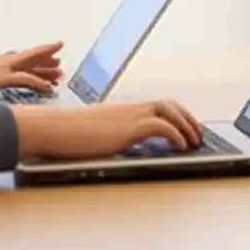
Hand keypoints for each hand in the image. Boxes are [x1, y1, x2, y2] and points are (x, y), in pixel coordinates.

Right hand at [0, 41, 63, 97]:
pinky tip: (48, 87)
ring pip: (30, 64)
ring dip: (46, 68)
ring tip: (61, 73)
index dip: (33, 58)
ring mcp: (0, 68)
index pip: (18, 59)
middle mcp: (0, 62)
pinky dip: (38, 81)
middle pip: (27, 57)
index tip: (46, 58)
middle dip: (44, 56)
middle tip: (60, 57)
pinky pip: (24, 78)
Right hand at [13, 100, 201, 159]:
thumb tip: (117, 145)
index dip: (173, 114)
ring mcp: (130, 115)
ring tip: (194, 141)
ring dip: (186, 125)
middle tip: (197, 134)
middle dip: (186, 117)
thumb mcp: (94, 134)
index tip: (183, 125)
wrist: (52, 128)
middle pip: (168, 103)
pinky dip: (176, 135)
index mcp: (121, 110)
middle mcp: (129, 108)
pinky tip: (180, 146)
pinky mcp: (129, 127)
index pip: (155, 105)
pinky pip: (162, 126)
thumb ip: (110, 135)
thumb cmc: (66, 134)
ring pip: (169, 111)